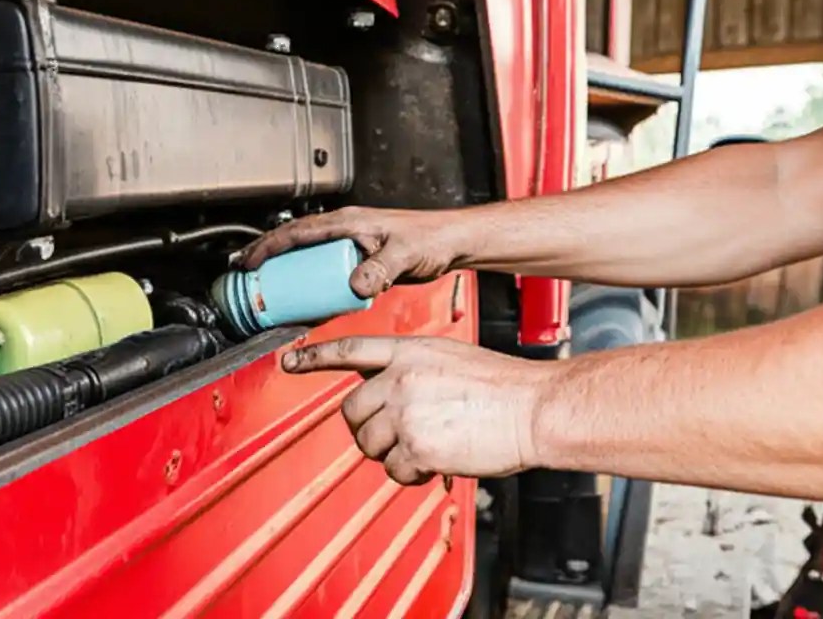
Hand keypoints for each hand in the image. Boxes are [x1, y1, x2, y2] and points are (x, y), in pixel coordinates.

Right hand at [238, 207, 469, 297]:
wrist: (449, 242)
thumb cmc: (431, 238)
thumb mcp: (404, 254)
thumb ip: (381, 269)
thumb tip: (355, 286)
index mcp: (348, 222)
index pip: (299, 231)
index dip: (271, 246)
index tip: (251, 261)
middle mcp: (345, 230)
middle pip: (294, 239)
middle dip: (266, 253)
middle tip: (244, 270)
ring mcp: (350, 243)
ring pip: (306, 252)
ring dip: (283, 265)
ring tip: (263, 282)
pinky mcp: (358, 257)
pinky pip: (322, 265)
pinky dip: (306, 277)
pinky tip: (301, 294)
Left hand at [281, 336, 547, 484]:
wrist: (533, 408)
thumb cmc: (503, 388)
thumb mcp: (450, 359)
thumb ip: (413, 370)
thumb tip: (386, 393)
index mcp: (409, 352)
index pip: (349, 349)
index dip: (314, 355)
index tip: (289, 360)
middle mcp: (400, 378)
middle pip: (351, 409)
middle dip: (367, 428)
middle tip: (396, 435)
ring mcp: (406, 412)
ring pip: (368, 443)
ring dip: (391, 453)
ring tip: (426, 447)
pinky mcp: (417, 446)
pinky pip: (394, 470)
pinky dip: (411, 474)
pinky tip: (437, 462)